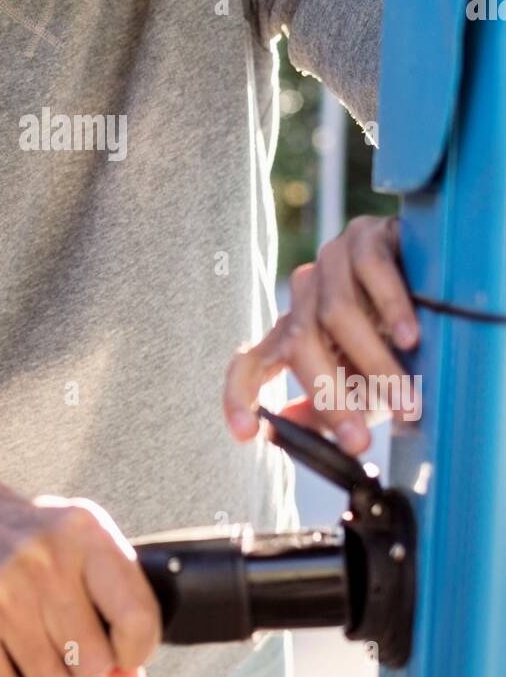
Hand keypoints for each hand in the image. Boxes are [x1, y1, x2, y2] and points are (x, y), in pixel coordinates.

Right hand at [0, 464, 160, 676]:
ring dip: (49, 675)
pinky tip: (9, 652)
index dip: (137, 651)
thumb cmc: (35, 540)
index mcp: (85, 531)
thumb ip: (120, 619)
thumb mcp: (86, 553)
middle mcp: (44, 557)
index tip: (123, 649)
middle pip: (93, 661)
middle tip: (69, 638)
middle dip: (86, 663)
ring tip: (38, 641)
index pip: (137, 618)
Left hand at [223, 215, 420, 456]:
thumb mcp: (359, 380)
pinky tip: (409, 339)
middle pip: (301, 344)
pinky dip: (392, 308)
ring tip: (406, 402)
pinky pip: (371, 270)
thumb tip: (279, 435)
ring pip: (338, 313)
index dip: (240, 396)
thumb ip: (321, 406)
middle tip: (360, 440)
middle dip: (331, 397)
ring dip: (375, 364)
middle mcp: (304, 294)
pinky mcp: (364, 236)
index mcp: (292, 330)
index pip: (249, 362)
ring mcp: (331, 262)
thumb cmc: (392, 337)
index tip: (246, 434)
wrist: (435, 274)